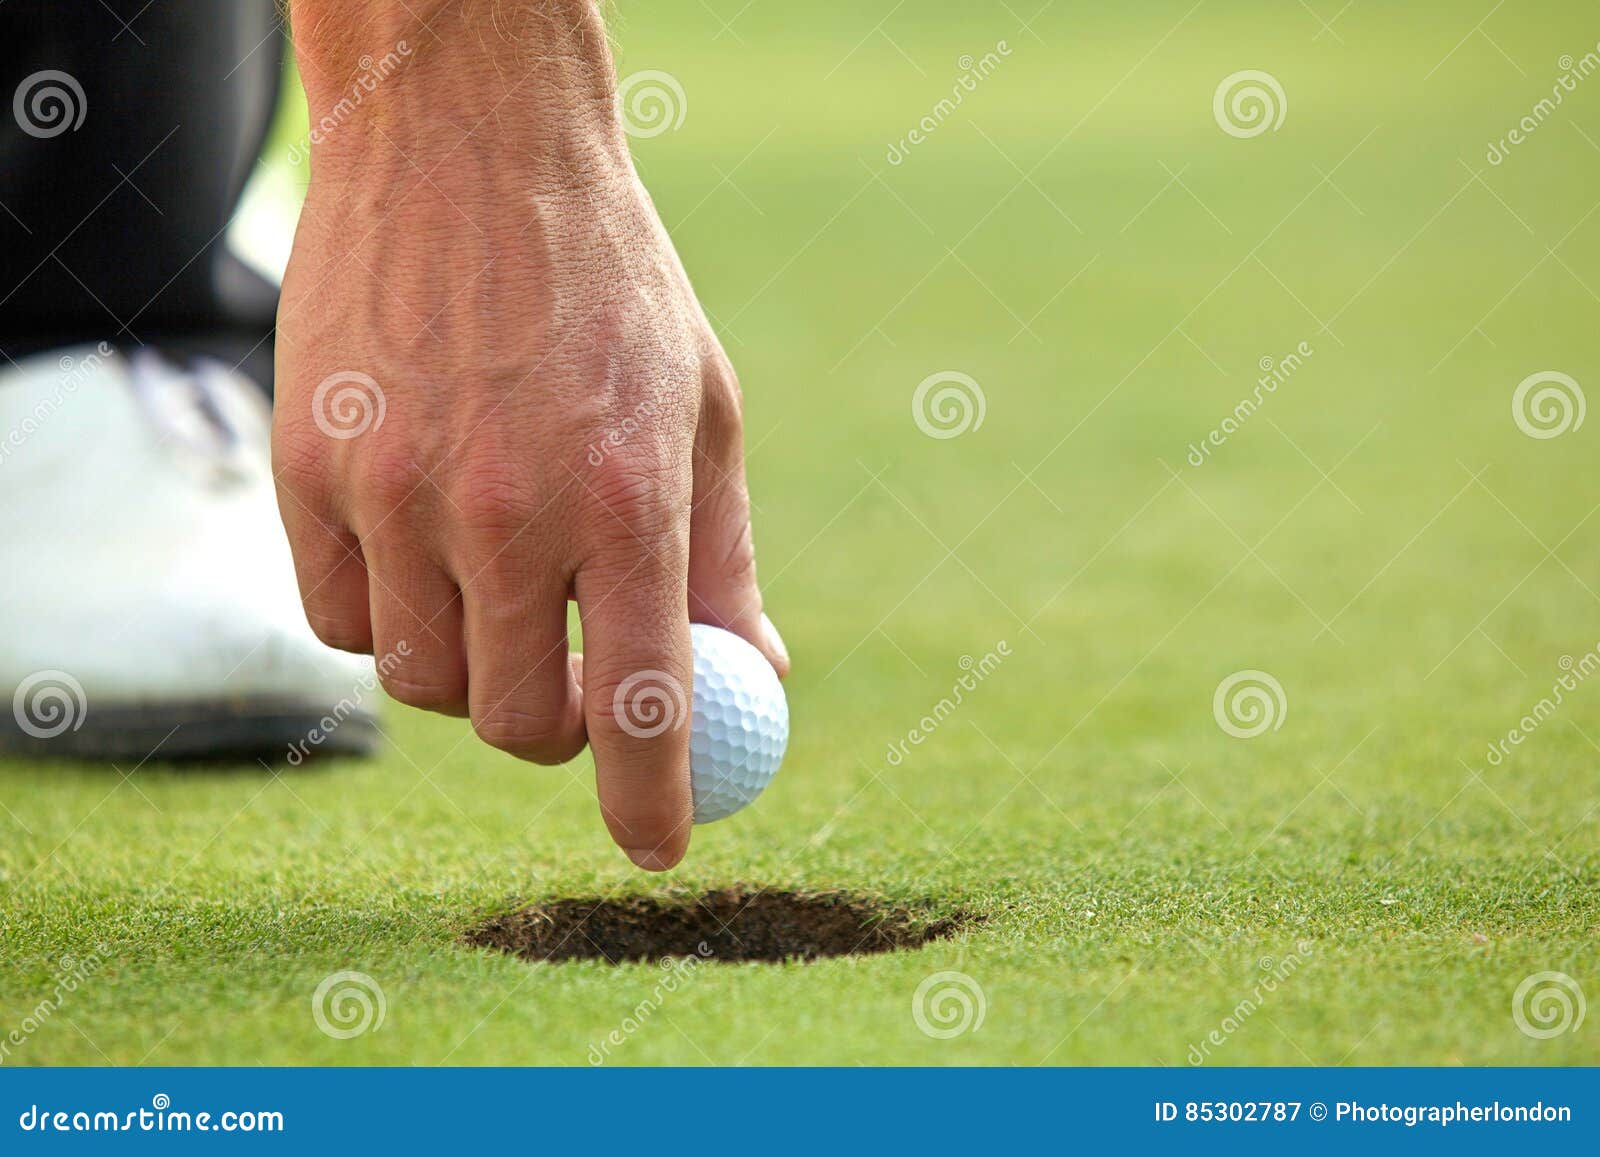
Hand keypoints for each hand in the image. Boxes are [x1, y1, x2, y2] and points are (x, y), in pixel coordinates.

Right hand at [273, 0, 786, 869]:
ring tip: (498, 579)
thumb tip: (751, 683)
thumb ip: (723, 563)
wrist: (467, 142)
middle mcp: (504, 508)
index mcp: (627, 498)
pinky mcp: (305, 468)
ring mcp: (391, 490)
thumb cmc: (610, 283)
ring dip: (469, 666)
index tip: (656, 853)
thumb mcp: (704, 411)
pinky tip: (421, 544)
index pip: (646, 706)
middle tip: (573, 680)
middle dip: (555, 728)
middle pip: (515, 722)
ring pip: (419, 681)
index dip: (651, 803)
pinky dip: (387, 614)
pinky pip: (339, 618)